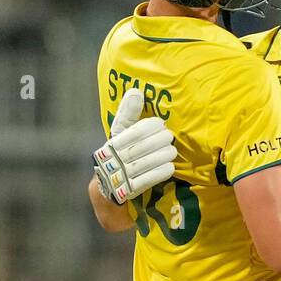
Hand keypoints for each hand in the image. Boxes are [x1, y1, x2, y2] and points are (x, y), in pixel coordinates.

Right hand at [93, 88, 176, 204]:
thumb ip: (128, 113)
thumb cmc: (119, 152)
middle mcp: (115, 158)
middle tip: (169, 137)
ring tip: (172, 151)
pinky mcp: (129, 189)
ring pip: (144, 163)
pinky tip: (170, 167)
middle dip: (159, 141)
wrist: (108, 184)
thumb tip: (136, 91)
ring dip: (162, 156)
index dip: (149, 127)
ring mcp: (121, 175)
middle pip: (140, 148)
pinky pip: (146, 180)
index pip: (133, 132)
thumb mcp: (120, 132)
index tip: (160, 123)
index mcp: (113, 143)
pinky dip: (160, 173)